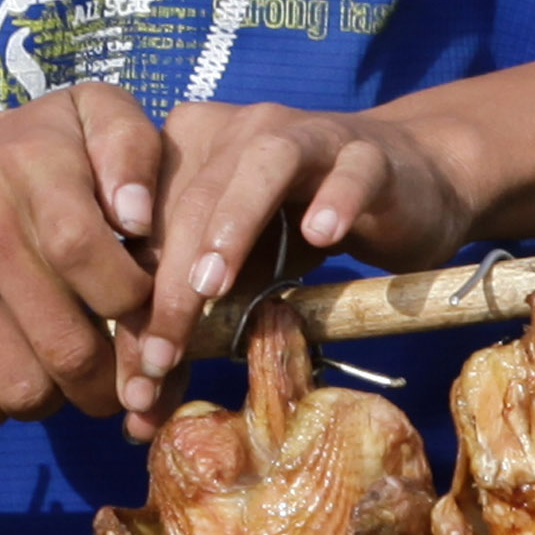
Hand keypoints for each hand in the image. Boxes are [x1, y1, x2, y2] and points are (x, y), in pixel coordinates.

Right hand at [0, 85, 162, 425]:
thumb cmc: (14, 156)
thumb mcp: (82, 118)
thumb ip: (132, 147)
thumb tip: (138, 219)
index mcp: (35, 174)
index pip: (111, 282)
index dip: (138, 317)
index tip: (136, 312)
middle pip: (71, 352)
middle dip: (107, 379)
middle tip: (111, 371)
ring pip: (25, 392)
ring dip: (53, 397)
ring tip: (54, 365)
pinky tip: (4, 367)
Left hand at [114, 102, 478, 438]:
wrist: (402, 185)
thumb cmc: (301, 228)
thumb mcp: (240, 271)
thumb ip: (192, 317)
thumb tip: (143, 405)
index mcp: (192, 148)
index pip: (148, 220)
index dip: (131, 293)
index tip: (132, 368)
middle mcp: (241, 129)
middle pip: (194, 199)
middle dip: (172, 285)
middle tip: (162, 355)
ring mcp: (307, 134)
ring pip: (261, 164)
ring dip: (231, 225)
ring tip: (212, 286)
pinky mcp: (369, 153)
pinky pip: (350, 170)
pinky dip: (334, 199)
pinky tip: (321, 235)